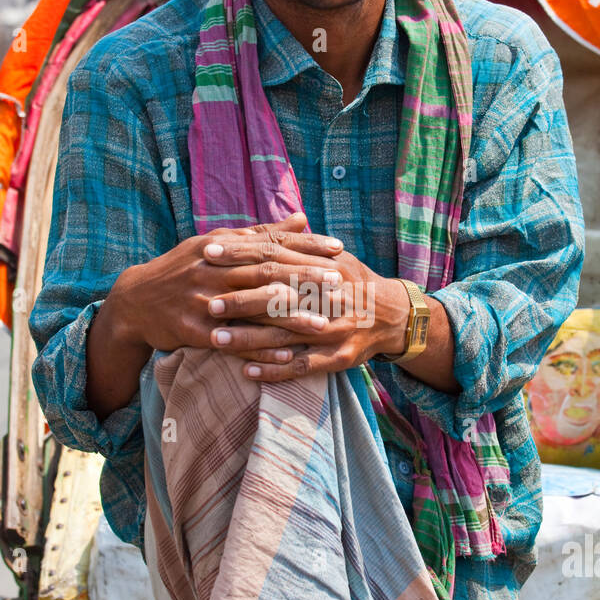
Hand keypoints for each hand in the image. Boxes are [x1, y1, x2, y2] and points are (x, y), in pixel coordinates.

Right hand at [85, 212, 347, 418]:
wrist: (135, 300)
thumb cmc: (185, 268)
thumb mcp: (217, 244)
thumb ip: (261, 234)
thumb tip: (302, 218)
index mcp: (221, 245)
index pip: (270, 243)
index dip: (305, 246)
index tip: (338, 248)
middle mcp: (212, 269)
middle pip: (265, 272)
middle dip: (304, 277)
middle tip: (338, 282)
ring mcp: (201, 300)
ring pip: (251, 308)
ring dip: (287, 317)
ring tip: (321, 323)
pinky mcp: (191, 330)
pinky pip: (231, 341)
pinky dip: (258, 348)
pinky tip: (284, 354)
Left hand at [203, 241, 412, 381]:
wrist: (394, 315)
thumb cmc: (353, 282)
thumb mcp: (333, 256)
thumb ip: (299, 244)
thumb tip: (261, 228)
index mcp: (321, 266)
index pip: (274, 255)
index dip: (240, 254)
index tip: (208, 252)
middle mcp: (326, 297)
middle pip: (277, 296)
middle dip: (239, 300)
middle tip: (206, 302)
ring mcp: (332, 329)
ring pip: (284, 334)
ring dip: (248, 339)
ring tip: (214, 340)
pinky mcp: (338, 357)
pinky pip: (302, 366)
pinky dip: (273, 370)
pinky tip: (246, 371)